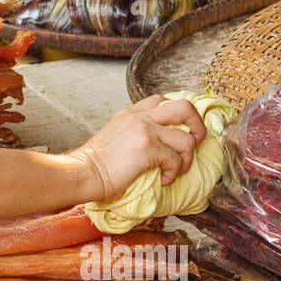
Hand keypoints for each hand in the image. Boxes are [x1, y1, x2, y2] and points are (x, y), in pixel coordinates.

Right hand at [68, 95, 207, 202]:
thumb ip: (136, 132)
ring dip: (186, 159)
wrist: (82, 173)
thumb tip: (159, 145)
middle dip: (198, 128)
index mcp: (131, 113)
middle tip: (193, 145)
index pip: (164, 100)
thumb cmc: (95, 164)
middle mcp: (139, 117)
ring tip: (174, 170)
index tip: (180, 134)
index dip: (179, 117)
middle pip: (185, 107)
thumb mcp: (115, 136)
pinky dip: (174, 173)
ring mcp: (144, 130)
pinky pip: (176, 160)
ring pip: (187, 138)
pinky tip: (163, 180)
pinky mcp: (148, 149)